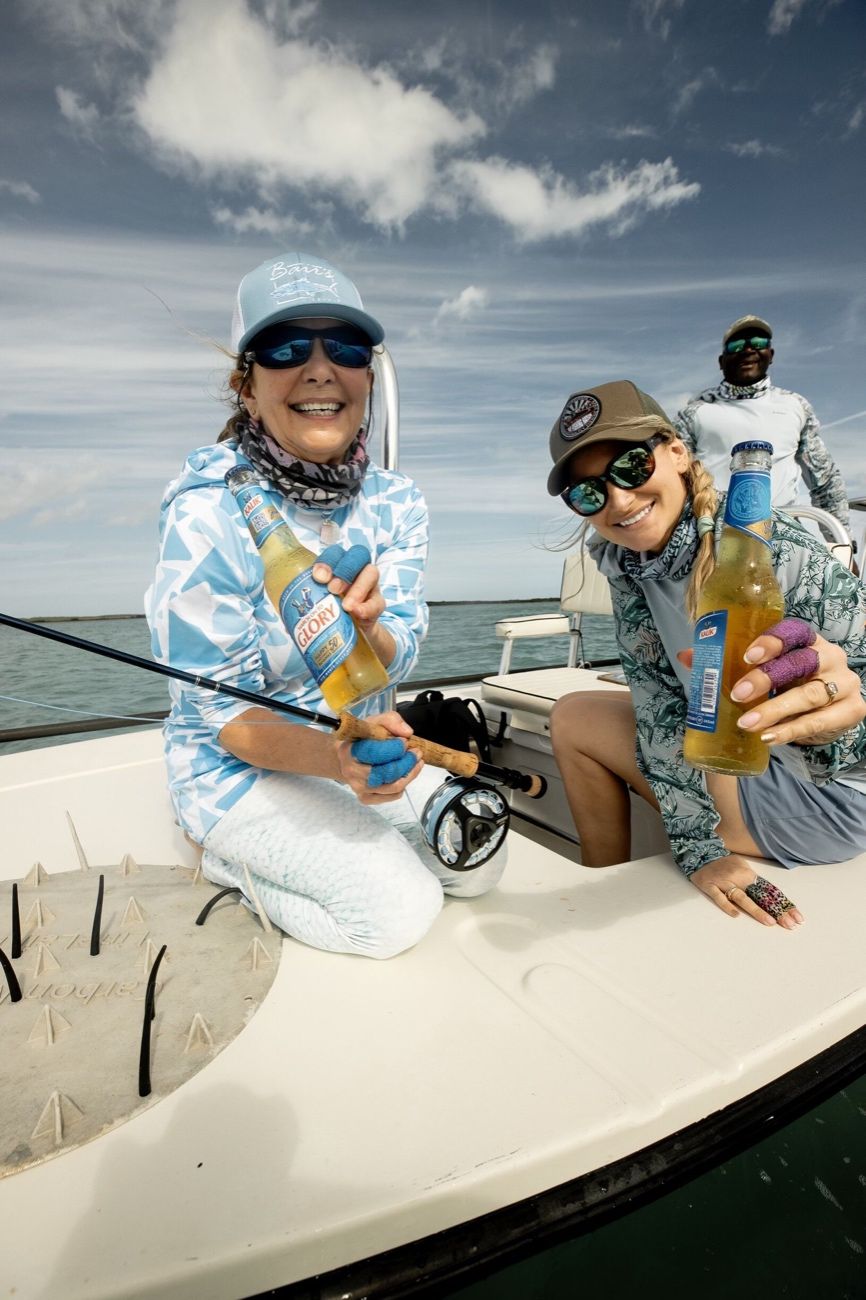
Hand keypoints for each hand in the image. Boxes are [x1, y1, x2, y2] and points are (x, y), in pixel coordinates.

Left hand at [313, 544, 383, 633]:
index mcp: (337, 567)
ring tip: (346, 606)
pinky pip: (377, 601)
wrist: (353, 633)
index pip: (335, 553)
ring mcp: (370, 584)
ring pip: (371, 573)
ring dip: (358, 587)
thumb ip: (304, 611)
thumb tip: (288, 625)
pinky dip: (367, 607)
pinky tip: (357, 614)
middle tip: (332, 589)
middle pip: (357, 554)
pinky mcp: (378, 603)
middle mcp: (355, 570)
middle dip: (344, 569)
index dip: (327, 561)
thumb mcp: (316, 609)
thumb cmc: (330, 614)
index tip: (318, 577)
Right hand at [335, 710, 421, 803]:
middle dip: (407, 762)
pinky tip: (406, 773)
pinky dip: (404, 785)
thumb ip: (391, 720)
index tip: (405, 741)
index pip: (375, 753)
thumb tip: (407, 732)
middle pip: (387, 772)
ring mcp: (359, 788)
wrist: (346, 757)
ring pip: (393, 787)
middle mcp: (352, 772)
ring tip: (417, 762)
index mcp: (350, 751)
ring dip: (410, 774)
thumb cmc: (361, 739)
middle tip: (417, 752)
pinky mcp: (366, 798)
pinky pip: (392, 796)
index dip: (394, 748)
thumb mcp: (374, 722)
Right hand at [690, 855, 803, 928]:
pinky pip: (719, 897)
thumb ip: (753, 881)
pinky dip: (727, 906)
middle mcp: (738, 878)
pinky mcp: (709, 886)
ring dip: (756, 910)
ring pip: (742, 898)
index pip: (770, 891)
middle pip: (760, 897)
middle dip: (775, 911)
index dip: (783, 904)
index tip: (796, 916)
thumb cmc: (723, 863)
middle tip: (789, 924)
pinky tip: (736, 914)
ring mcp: (724, 882)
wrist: (699, 852)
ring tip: (769, 922)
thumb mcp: (742, 866)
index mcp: (748, 874)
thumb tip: (769, 896)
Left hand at [729, 619, 864, 746]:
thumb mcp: (772, 673)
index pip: (794, 632)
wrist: (827, 715)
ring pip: (809, 695)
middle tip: (738, 695)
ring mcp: (846, 683)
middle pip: (801, 662)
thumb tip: (692, 659)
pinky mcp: (853, 709)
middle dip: (766, 678)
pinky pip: (818, 721)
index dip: (772, 642)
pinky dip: (790, 730)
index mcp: (810, 640)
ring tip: (747, 723)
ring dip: (774, 710)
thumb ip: (738, 665)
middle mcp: (831, 657)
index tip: (748, 657)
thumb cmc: (793, 686)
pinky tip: (768, 737)